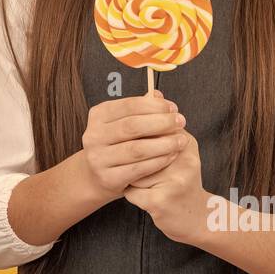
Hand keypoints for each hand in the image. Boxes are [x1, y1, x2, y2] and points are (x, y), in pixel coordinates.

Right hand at [77, 89, 187, 203]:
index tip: (173, 108)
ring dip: (164, 144)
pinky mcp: (107, 178)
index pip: (129, 105)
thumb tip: (158, 95)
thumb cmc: (116, 145)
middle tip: (181, 122)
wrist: (97, 176)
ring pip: (137, 149)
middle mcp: (93, 136)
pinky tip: (171, 156)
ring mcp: (98, 158)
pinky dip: (158, 161)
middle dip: (161, 122)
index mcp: (98, 116)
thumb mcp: (122, 124)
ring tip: (181, 141)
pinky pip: (138, 168)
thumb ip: (139, 110)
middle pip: (132, 126)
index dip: (154, 106)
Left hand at [123, 123, 211, 244]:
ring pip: (132, 170)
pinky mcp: (160, 200)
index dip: (138, 141)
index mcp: (186, 142)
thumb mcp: (180, 152)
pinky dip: (133, 195)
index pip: (149, 129)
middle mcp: (183, 159)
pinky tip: (147, 198)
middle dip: (134, 160)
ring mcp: (173, 181)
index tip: (142, 151)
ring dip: (133, 179)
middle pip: (137, 149)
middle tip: (146, 172)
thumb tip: (133, 117)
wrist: (198, 217)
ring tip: (151, 186)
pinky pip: (130, 191)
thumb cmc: (181, 181)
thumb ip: (161, 133)